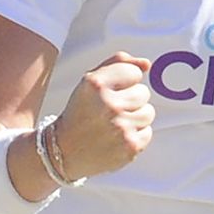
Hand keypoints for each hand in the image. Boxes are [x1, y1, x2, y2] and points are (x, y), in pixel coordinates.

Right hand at [54, 53, 154, 178]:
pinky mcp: (130, 146)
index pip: (134, 73)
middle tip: (111, 111)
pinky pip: (148, 133)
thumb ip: (119, 63)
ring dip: (135, 118)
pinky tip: (118, 137)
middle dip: (130, 100)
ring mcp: (121, 127)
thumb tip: (146, 64)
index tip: (112, 92)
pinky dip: (136, 136)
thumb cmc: (81, 113)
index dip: (125, 82)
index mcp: (97, 84)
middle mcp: (109, 104)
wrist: (65, 150)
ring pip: (148, 112)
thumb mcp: (92, 80)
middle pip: (143, 93)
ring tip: (115, 124)